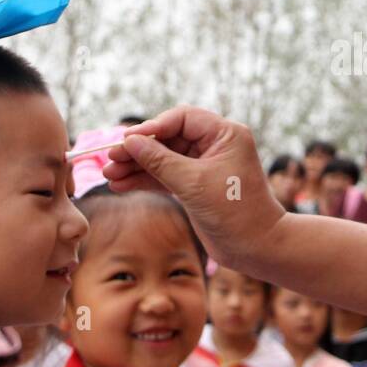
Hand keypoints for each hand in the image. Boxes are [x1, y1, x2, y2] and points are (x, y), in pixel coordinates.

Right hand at [102, 106, 285, 273]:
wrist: (256, 247)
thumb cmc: (234, 211)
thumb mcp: (193, 183)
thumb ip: (160, 161)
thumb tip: (130, 141)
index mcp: (225, 134)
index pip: (182, 119)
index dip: (153, 128)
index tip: (127, 140)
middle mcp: (216, 146)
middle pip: (169, 138)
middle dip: (139, 150)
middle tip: (110, 159)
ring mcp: (205, 166)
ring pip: (164, 159)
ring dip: (138, 167)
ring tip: (110, 176)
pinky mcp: (196, 186)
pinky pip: (167, 177)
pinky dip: (146, 181)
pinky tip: (122, 185)